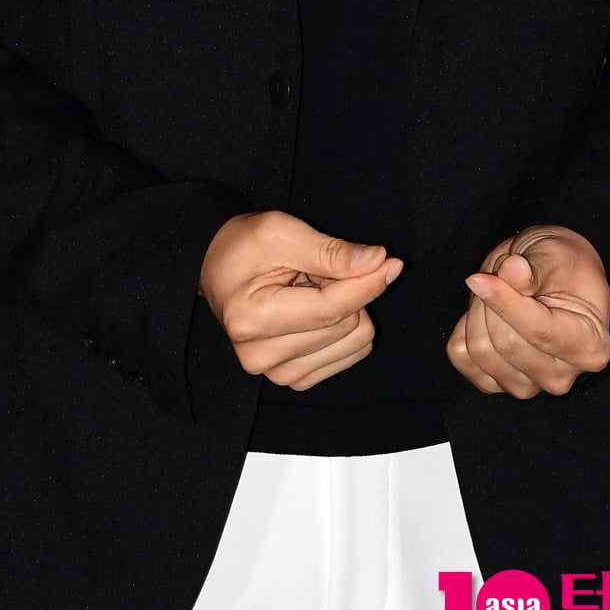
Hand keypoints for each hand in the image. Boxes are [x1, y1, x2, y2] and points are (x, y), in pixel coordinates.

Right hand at [199, 210, 402, 390]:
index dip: (367, 283)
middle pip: (346, 326)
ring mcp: (277, 373)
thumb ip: (330, 250)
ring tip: (312, 288)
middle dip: (346, 289)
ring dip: (346, 309)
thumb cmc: (244, 246)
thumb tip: (378, 261)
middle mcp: (261, 357)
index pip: (331, 309)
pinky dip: (344, 327)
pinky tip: (316, 309)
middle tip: (318, 270)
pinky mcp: (294, 378)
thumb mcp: (280, 231)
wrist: (219, 268)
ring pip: (354, 343)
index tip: (391, 262)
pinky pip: (349, 356)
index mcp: (252, 319)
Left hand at [446, 225, 609, 398]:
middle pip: (505, 343)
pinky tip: (484, 314)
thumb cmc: (560, 265)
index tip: (481, 278)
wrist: (551, 275)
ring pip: (480, 352)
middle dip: (490, 300)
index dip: (505, 302)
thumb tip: (510, 270)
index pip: (539, 331)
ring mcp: (529, 385)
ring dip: (476, 312)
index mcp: (589, 346)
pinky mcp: (497, 383)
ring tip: (496, 290)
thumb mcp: (553, 255)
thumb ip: (532, 270)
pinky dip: (464, 329)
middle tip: (501, 275)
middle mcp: (562, 375)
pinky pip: (463, 357)